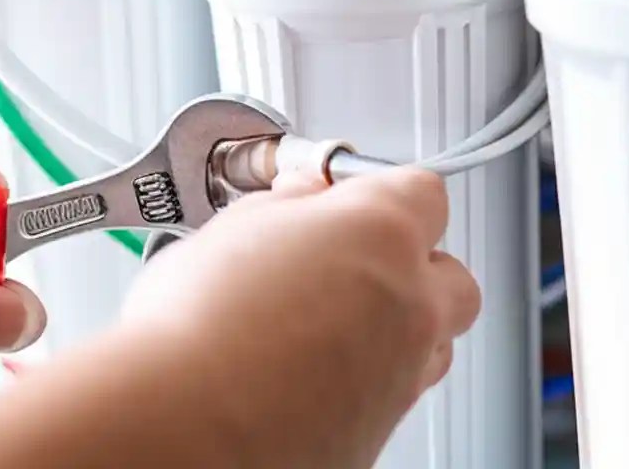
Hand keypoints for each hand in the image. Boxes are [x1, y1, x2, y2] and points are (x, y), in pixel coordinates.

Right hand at [121, 167, 479, 468]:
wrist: (179, 429)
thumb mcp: (229, 229)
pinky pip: (392, 396)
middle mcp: (410, 305)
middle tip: (345, 263)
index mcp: (381, 235)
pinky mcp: (379, 435)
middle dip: (410, 265)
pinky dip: (363, 383)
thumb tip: (301, 199)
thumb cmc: (190, 333)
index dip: (378, 192)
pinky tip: (305, 375)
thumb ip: (285, 206)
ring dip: (398, 327)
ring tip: (327, 324)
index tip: (342, 200)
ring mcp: (402, 376)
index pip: (423, 192)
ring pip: (434, 342)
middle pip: (449, 274)